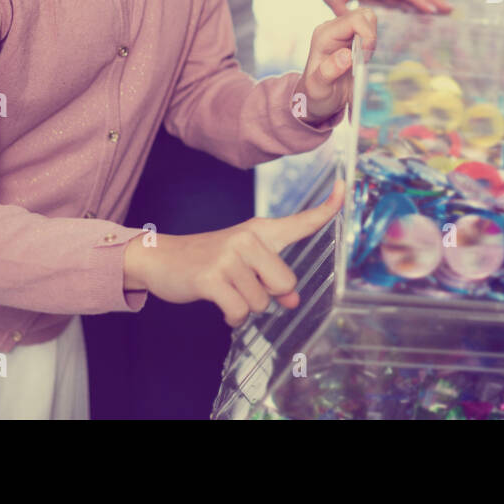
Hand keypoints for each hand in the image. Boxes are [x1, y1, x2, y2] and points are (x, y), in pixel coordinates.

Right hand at [123, 179, 344, 325]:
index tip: (342, 186)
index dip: (328, 206)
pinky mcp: (211, 277)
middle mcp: (248, 238)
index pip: (302, 220)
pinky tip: (220, 304)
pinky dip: (233, 317)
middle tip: (244, 285)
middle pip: (286, 283)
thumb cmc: (209, 261)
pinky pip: (240, 312)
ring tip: (226, 291)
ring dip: (246, 307)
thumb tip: (293, 300)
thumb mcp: (245, 265)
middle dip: (269, 295)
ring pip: (262, 302)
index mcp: (261, 231)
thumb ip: (273, 280)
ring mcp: (229, 256)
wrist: (161, 258)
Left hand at [295, 7, 377, 122]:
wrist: (316, 100)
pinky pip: (368, 29)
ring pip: (368, 19)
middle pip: (364, 15)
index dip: (368, 35)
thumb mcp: (319, 88)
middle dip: (371, 36)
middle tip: (364, 59)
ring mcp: (342, 32)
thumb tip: (346, 55)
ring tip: (362, 59)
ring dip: (371, 39)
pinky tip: (362, 59)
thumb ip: (329, 71)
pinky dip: (371, 42)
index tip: (366, 57)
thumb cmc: (316, 95)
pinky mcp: (351, 37)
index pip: (355, 20)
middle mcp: (332, 29)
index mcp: (324, 36)